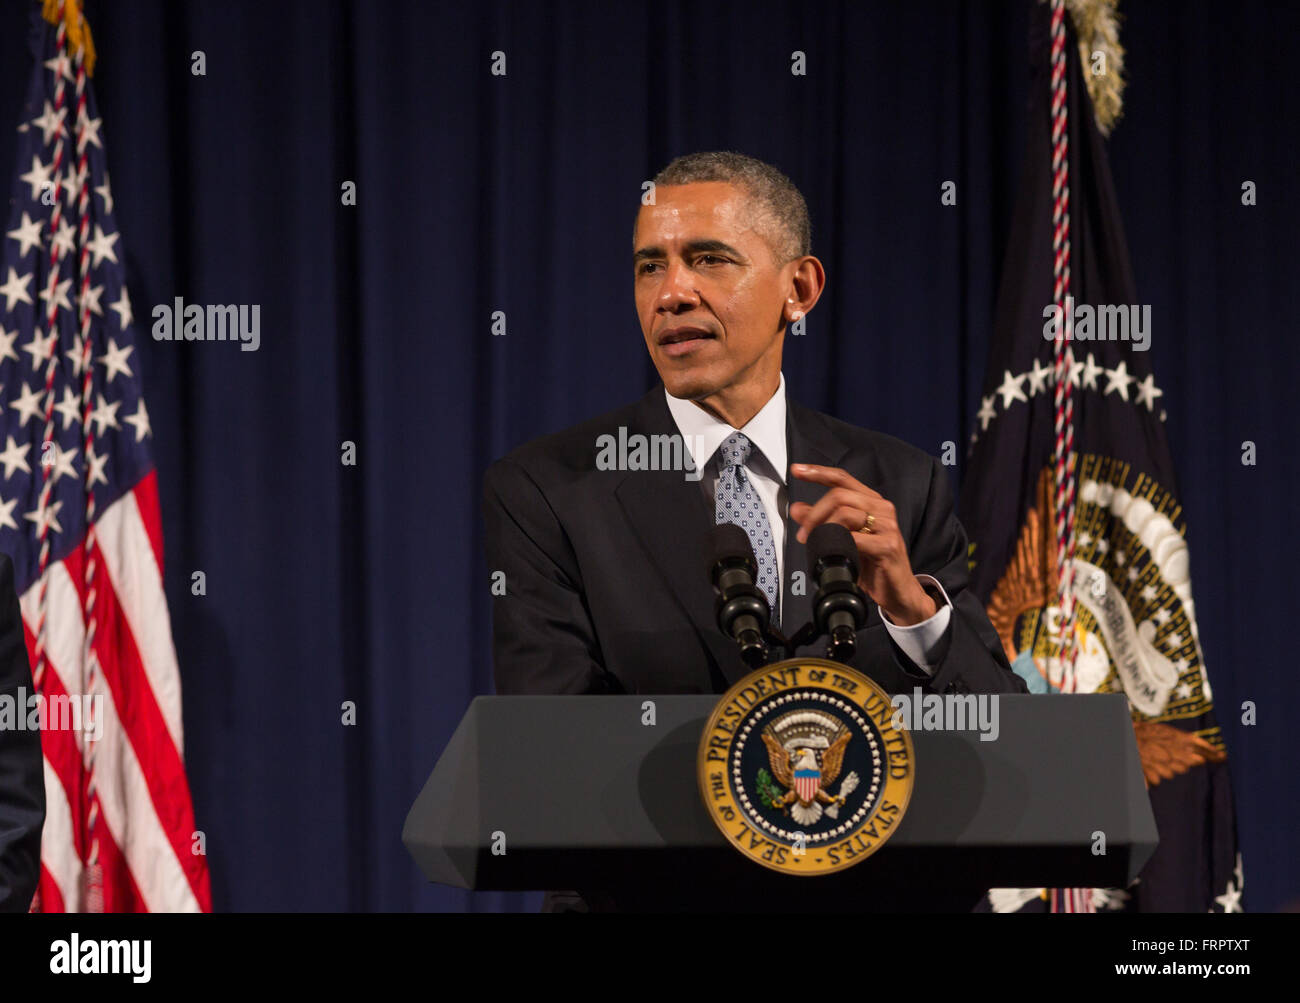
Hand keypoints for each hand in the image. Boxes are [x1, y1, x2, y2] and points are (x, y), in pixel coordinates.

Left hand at [789, 463, 937, 625]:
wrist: (898, 593)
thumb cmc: (873, 565)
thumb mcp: (843, 541)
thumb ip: (822, 523)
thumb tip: (797, 509)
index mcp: (871, 503)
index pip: (843, 479)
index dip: (818, 473)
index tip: (797, 470)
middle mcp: (881, 509)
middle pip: (839, 495)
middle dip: (815, 513)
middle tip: (803, 532)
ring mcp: (887, 526)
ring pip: (845, 513)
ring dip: (822, 529)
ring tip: (814, 544)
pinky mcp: (888, 545)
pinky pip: (854, 538)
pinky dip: (838, 544)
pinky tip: (835, 553)